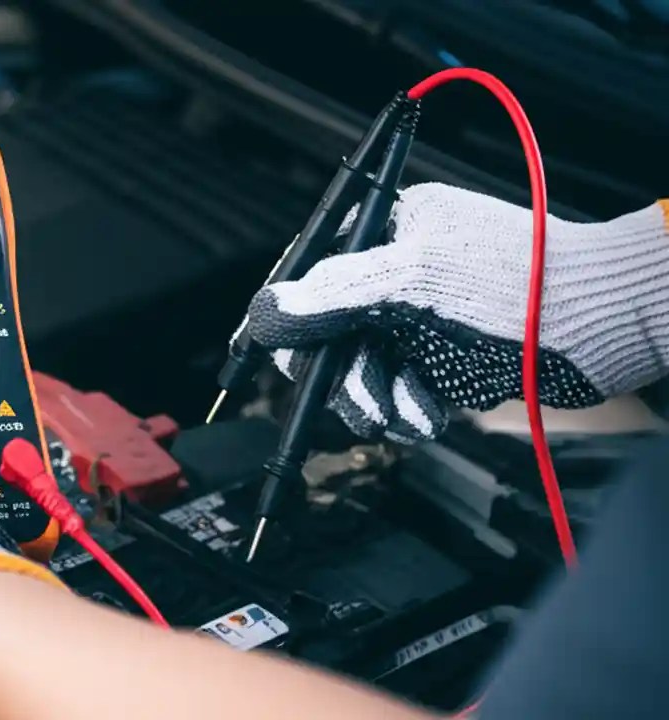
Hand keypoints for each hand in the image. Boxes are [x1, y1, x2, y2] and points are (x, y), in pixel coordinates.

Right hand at [247, 183, 668, 442]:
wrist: (602, 325)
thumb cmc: (517, 285)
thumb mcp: (412, 284)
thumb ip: (330, 296)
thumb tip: (263, 311)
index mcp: (387, 230)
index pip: (309, 270)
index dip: (284, 313)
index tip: (264, 350)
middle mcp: (399, 272)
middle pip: (328, 332)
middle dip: (338, 372)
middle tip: (356, 392)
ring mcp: (421, 318)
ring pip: (361, 370)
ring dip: (376, 399)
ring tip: (407, 409)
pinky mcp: (445, 359)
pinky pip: (400, 392)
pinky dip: (410, 409)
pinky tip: (432, 412)